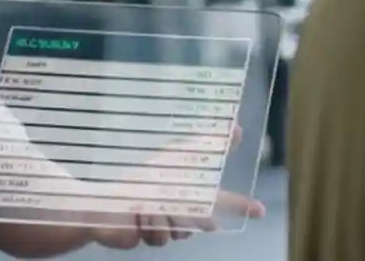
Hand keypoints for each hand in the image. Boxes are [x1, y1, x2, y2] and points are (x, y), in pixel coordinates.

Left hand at [92, 123, 264, 249]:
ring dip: (162, 217)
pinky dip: (148, 226)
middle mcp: (180, 210)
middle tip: (190, 213)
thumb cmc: (138, 177)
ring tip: (146, 207)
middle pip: (200, 221)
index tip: (260, 210)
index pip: (220, 199)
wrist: (104, 198)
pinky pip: (160, 238)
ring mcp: (166, 226)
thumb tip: (236, 126)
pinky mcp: (151, 238)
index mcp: (186, 190)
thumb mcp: (171, 157)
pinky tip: (137, 219)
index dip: (241, 205)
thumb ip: (203, 144)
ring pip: (179, 231)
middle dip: (197, 218)